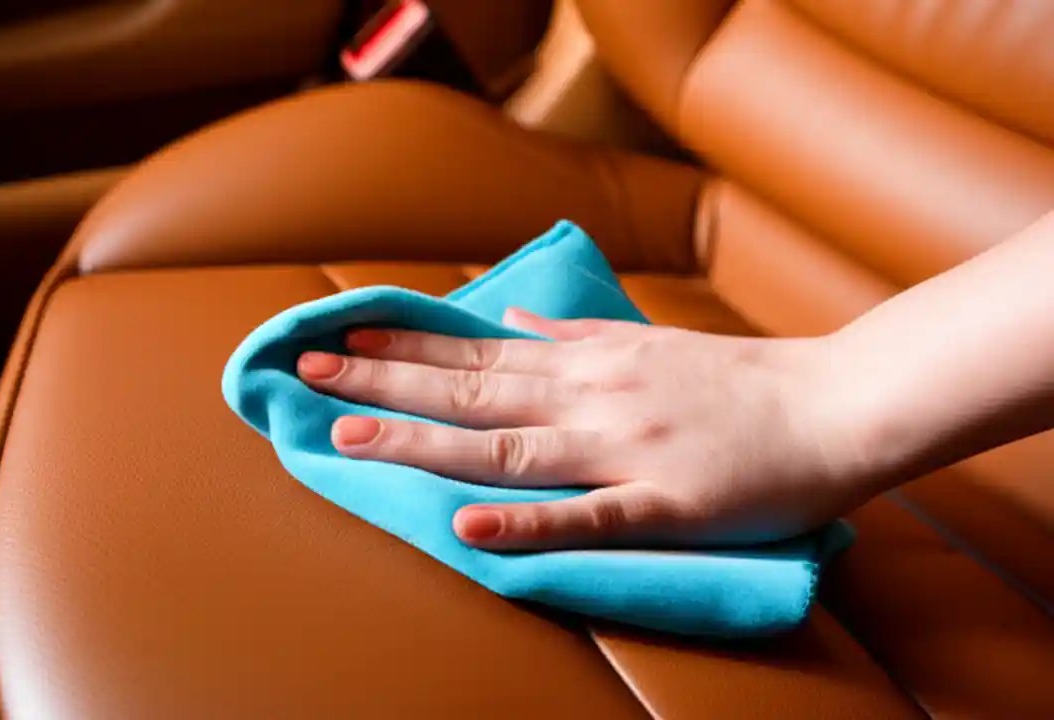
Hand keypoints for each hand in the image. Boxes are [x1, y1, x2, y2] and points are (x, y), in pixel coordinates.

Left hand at [295, 308, 881, 550]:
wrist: (836, 403)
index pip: (478, 350)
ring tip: (348, 434)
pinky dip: (524, 520)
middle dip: (384, 382)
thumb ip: (574, 331)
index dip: (405, 346)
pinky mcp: (663, 501)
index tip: (341, 334)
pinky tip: (467, 524)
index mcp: (588, 361)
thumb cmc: (741, 379)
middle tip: (309, 371)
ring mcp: (622, 447)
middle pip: (470, 390)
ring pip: (505, 444)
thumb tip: (513, 311)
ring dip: (423, 439)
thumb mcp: (648, 339)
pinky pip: (585, 516)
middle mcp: (591, 395)